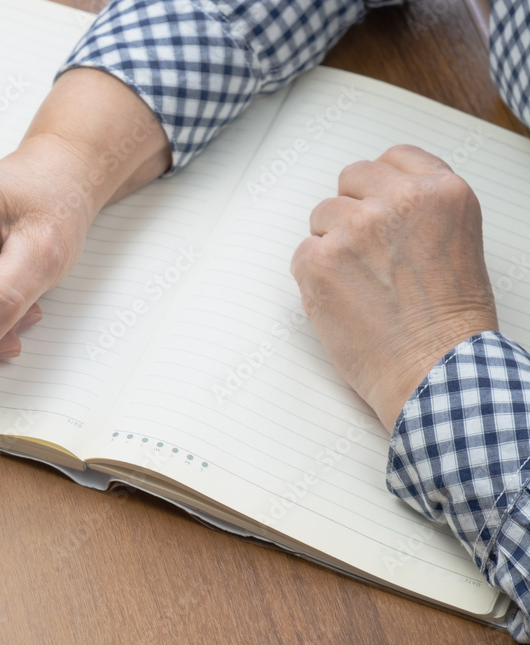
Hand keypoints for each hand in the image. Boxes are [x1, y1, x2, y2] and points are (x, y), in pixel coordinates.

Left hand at [290, 145, 497, 430]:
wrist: (435, 370)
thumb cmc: (449, 322)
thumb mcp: (458, 242)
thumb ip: (421, 210)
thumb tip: (378, 197)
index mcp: (441, 192)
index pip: (393, 158)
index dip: (381, 188)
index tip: (380, 208)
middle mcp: (398, 201)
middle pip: (351, 179)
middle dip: (353, 211)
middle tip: (367, 253)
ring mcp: (355, 228)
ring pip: (322, 215)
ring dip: (332, 244)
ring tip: (362, 283)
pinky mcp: (320, 260)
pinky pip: (301, 253)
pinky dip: (314, 277)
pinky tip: (343, 301)